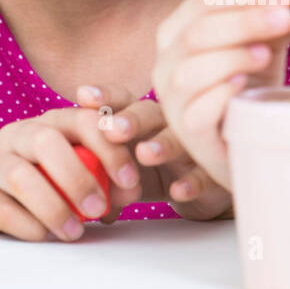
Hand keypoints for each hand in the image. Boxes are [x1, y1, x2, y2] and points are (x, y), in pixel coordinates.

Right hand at [0, 100, 147, 241]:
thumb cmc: (41, 181)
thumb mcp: (74, 170)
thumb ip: (106, 177)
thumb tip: (130, 191)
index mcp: (51, 122)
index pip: (83, 120)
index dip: (110, 148)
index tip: (130, 180)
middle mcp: (19, 135)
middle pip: (45, 142)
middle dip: (77, 177)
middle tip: (98, 209)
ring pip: (20, 177)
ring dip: (54, 207)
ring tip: (74, 231)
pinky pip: (4, 211)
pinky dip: (31, 227)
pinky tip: (46, 235)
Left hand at [74, 84, 232, 220]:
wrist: (202, 190)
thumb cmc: (157, 172)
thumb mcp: (127, 170)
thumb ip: (103, 176)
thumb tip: (74, 193)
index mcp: (144, 118)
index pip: (123, 100)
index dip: (106, 97)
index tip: (83, 96)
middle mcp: (170, 124)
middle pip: (151, 113)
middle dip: (130, 119)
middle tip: (110, 129)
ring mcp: (195, 146)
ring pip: (181, 140)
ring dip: (162, 145)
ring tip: (145, 154)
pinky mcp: (215, 172)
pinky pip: (205, 174)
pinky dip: (192, 182)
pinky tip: (178, 190)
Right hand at [151, 0, 289, 189]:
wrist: (245, 138)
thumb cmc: (249, 85)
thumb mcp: (265, 45)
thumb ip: (278, 22)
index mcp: (180, 29)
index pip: (207, 0)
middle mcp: (167, 60)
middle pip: (199, 31)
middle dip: (246, 20)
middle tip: (286, 17)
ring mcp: (172, 98)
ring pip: (191, 70)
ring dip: (232, 57)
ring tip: (266, 55)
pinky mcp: (187, 132)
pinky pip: (197, 110)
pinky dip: (221, 94)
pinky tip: (244, 86)